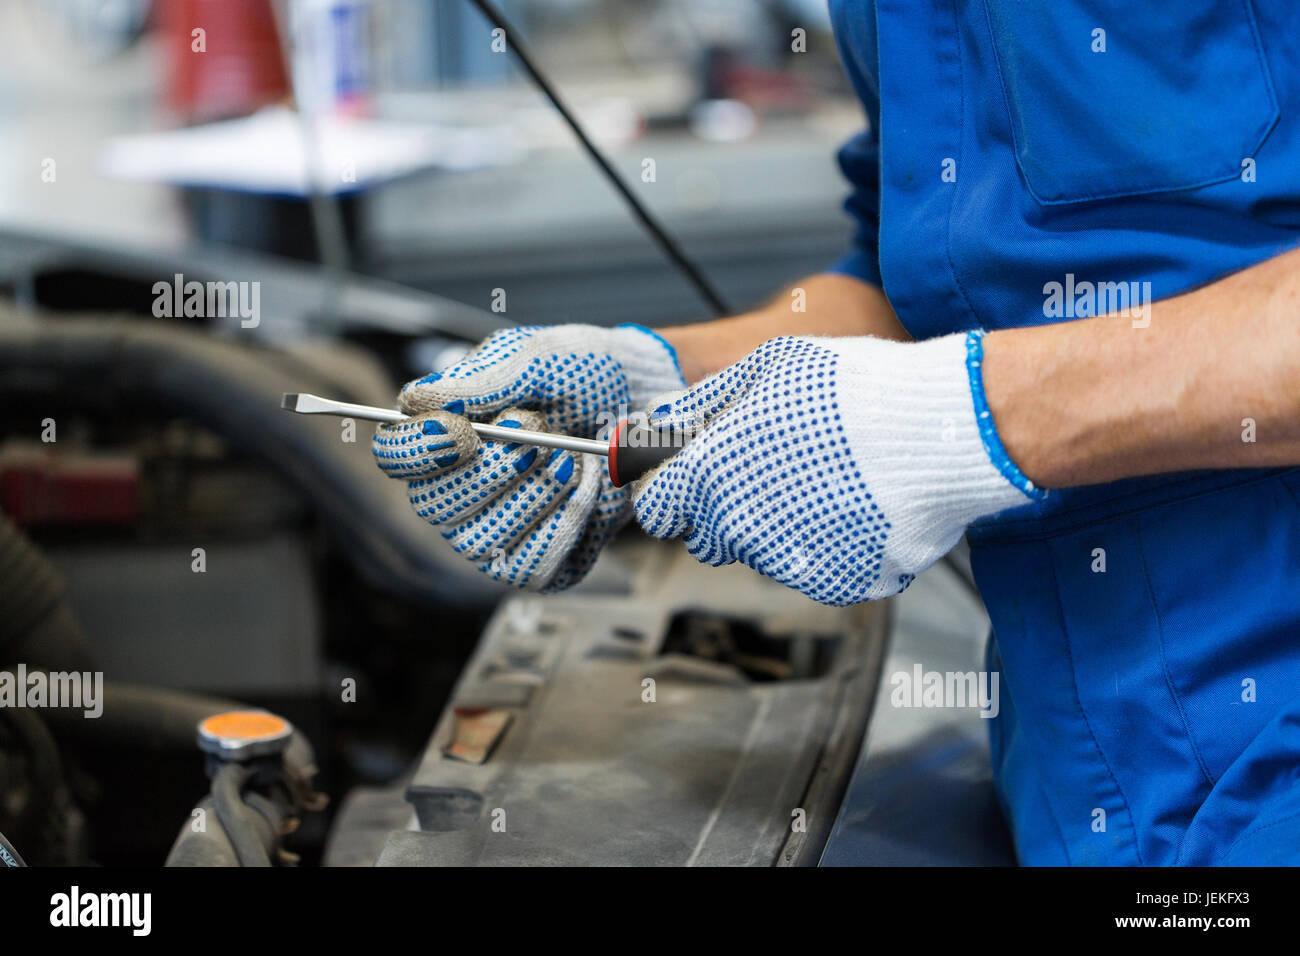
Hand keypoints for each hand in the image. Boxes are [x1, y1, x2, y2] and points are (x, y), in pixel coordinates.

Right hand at [373, 323, 683, 590]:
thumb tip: (415, 400)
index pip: (396, 456)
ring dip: (534, 495)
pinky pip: (531, 565)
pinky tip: (587, 489)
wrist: (650, 403)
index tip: (464, 428)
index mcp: (443, 435)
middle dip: (492, 470)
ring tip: (572, 457)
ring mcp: (493, 532)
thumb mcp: (536, 358)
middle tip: (536, 436)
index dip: (421, 448)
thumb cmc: (586, 375)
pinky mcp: (538, 562)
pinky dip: (564, 524)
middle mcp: (457, 491)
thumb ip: (479, 381)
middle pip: (435, 505)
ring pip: (482, 540)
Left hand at [632, 331, 1044, 604]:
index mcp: (709, 476)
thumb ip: (702, 403)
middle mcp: (739, 529)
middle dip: (728, 508)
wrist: (937, 430)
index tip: (695, 477)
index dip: (675, 490)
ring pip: (764, 551)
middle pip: (709, 536)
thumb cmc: (852, 389)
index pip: (658, 509)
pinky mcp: (835, 583)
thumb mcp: (764, 367)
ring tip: (831, 477)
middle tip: (779, 467)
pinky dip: (830, 544)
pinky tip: (857, 504)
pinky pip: (817, 567)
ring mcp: (787, 563)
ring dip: (782, 524)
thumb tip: (664, 423)